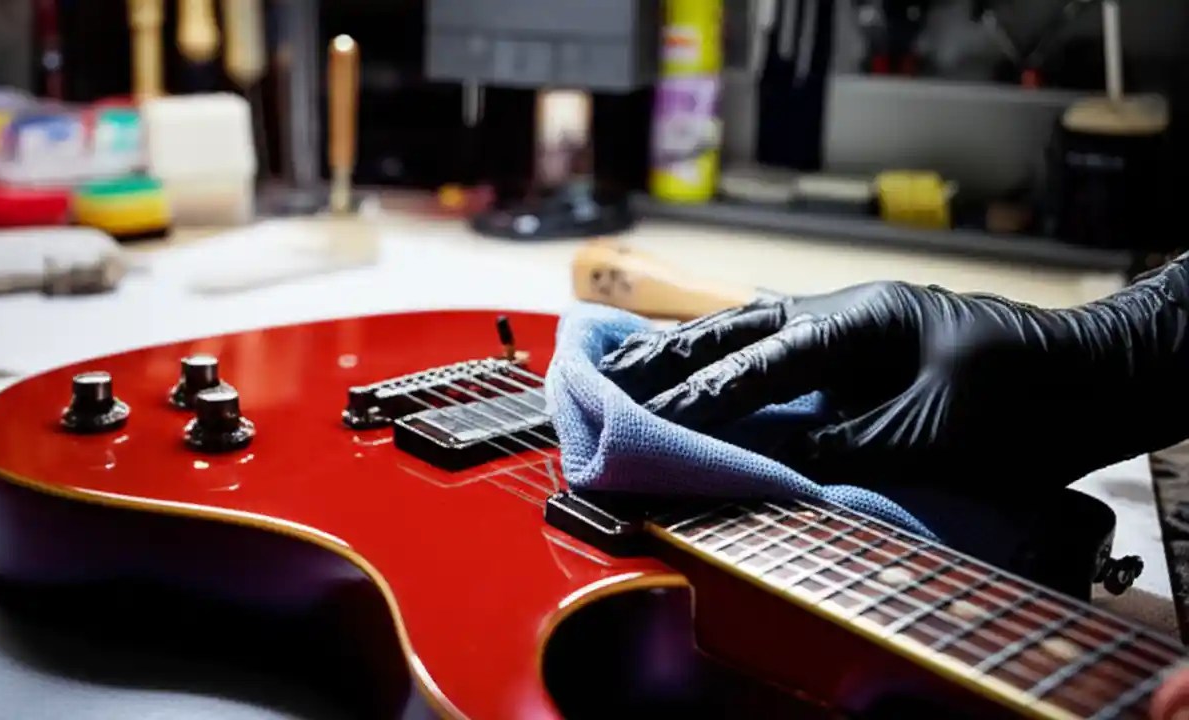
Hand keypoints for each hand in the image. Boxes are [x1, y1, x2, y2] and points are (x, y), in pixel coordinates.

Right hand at [599, 270, 1188, 488]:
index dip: (710, 393)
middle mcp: (848, 314)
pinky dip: (736, 365)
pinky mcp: (861, 357)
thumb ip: (846, 443)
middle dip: (677, 355)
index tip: (658, 418)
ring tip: (634, 366)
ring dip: (695, 352)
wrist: (1091, 383)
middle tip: (614, 373)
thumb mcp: (931, 430)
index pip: (767, 356)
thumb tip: (776, 457)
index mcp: (861, 317)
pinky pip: (784, 356)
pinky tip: (701, 368)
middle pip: (744, 328)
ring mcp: (853, 332)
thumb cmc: (1024, 400)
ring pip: (757, 333)